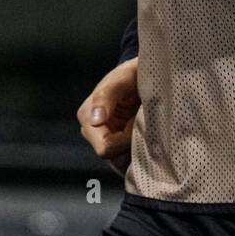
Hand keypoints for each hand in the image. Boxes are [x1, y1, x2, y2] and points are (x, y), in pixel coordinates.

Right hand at [78, 57, 139, 175]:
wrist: (142, 75)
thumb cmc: (131, 74)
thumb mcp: (122, 78)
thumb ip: (107, 95)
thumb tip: (95, 120)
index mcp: (87, 117)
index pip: (106, 148)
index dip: (126, 139)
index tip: (139, 120)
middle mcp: (92, 132)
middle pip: (113, 157)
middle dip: (132, 144)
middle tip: (145, 122)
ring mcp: (104, 140)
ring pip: (121, 161)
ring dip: (137, 148)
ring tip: (146, 125)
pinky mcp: (116, 145)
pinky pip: (127, 160)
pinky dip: (139, 151)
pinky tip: (147, 133)